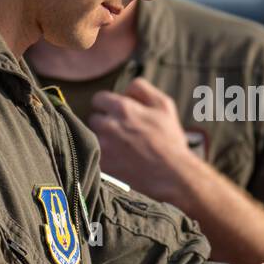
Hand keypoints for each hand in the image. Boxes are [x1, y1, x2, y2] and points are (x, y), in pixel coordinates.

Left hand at [88, 77, 199, 200]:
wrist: (171, 174)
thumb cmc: (169, 139)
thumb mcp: (164, 104)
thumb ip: (141, 89)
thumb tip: (125, 89)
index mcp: (122, 107)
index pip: (99, 98)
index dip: (107, 105)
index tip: (115, 114)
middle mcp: (108, 124)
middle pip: (94, 117)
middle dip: (105, 123)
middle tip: (121, 132)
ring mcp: (103, 146)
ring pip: (92, 136)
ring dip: (102, 139)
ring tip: (121, 147)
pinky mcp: (102, 164)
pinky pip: (94, 154)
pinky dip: (103, 156)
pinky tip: (118, 159)